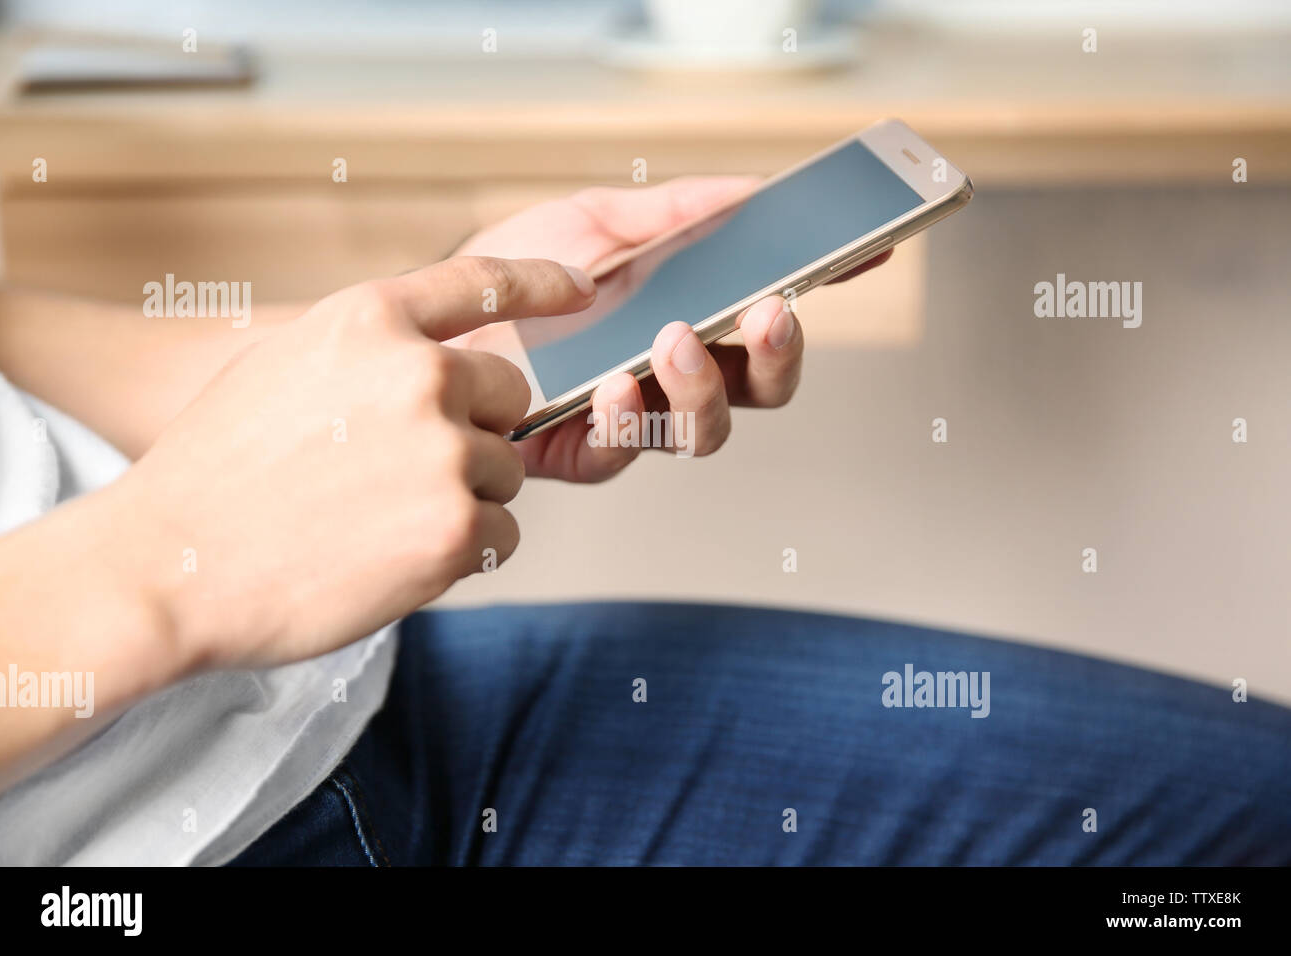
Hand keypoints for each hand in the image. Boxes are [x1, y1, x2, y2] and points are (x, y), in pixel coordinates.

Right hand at [112, 257, 594, 670]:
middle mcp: (419, 373)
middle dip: (472, 431)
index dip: (543, 282)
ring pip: (505, 470)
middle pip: (508, 394)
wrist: (169, 568)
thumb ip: (367, 350)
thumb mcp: (282, 366)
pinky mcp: (455, 529)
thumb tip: (432, 358)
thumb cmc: (213, 474)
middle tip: (397, 474)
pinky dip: (462, 553)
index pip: (483, 280)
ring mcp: (442, 451)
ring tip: (377, 522)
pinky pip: (502, 534)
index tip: (584, 288)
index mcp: (369, 319)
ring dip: (463, 497)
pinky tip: (393, 560)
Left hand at [455, 176, 890, 481]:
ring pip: (705, 431)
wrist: (437, 316)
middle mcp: (675, 378)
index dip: (825, 291)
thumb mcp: (597, 220)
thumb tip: (752, 190)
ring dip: (702, 386)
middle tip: (767, 315)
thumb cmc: (518, 272)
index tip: (865, 255)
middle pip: (762, 389)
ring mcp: (633, 420)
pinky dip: (623, 421)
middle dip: (777, 356)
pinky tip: (610, 385)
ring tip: (675, 340)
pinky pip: (621, 455)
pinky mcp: (580, 454)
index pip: (774, 315)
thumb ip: (674, 212)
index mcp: (694, 320)